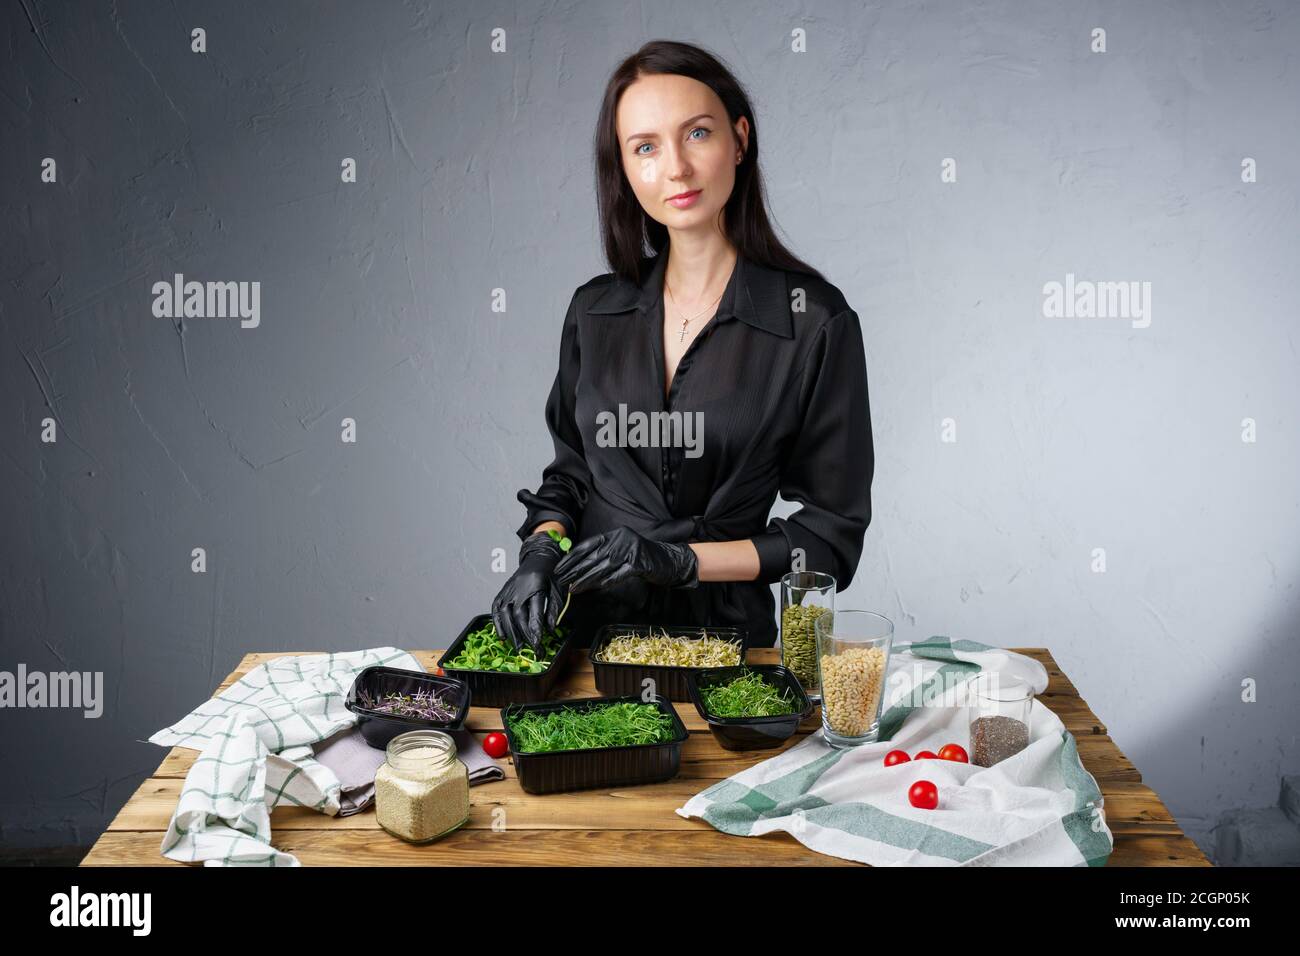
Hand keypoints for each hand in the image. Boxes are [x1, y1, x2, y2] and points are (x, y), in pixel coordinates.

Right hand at [490, 532, 564, 651]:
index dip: (535, 630)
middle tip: (530, 649)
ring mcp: (509, 588)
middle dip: (523, 635)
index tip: (538, 644)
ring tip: (517, 646)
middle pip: (518, 615)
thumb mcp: (559, 589)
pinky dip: (497, 623)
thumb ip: (554, 610)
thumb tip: (550, 630)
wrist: (540, 555)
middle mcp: (520, 587)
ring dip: (510, 632)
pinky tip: (502, 635)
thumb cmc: (551, 573)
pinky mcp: (503, 590)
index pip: (535, 612)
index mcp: (536, 585)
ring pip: (505, 613)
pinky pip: (496, 608)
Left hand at [553, 526, 698, 594]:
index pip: (588, 545)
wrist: (670, 560)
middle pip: (593, 557)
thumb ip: (605, 554)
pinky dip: (607, 581)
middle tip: (561, 579)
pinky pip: (619, 574)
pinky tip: (595, 587)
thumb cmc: (644, 558)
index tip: (560, 567)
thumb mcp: (623, 551)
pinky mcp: (639, 563)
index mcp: (615, 534)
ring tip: (573, 587)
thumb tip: (581, 566)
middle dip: (575, 570)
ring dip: (586, 579)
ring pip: (603, 567)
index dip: (573, 557)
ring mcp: (631, 550)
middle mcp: (621, 539)